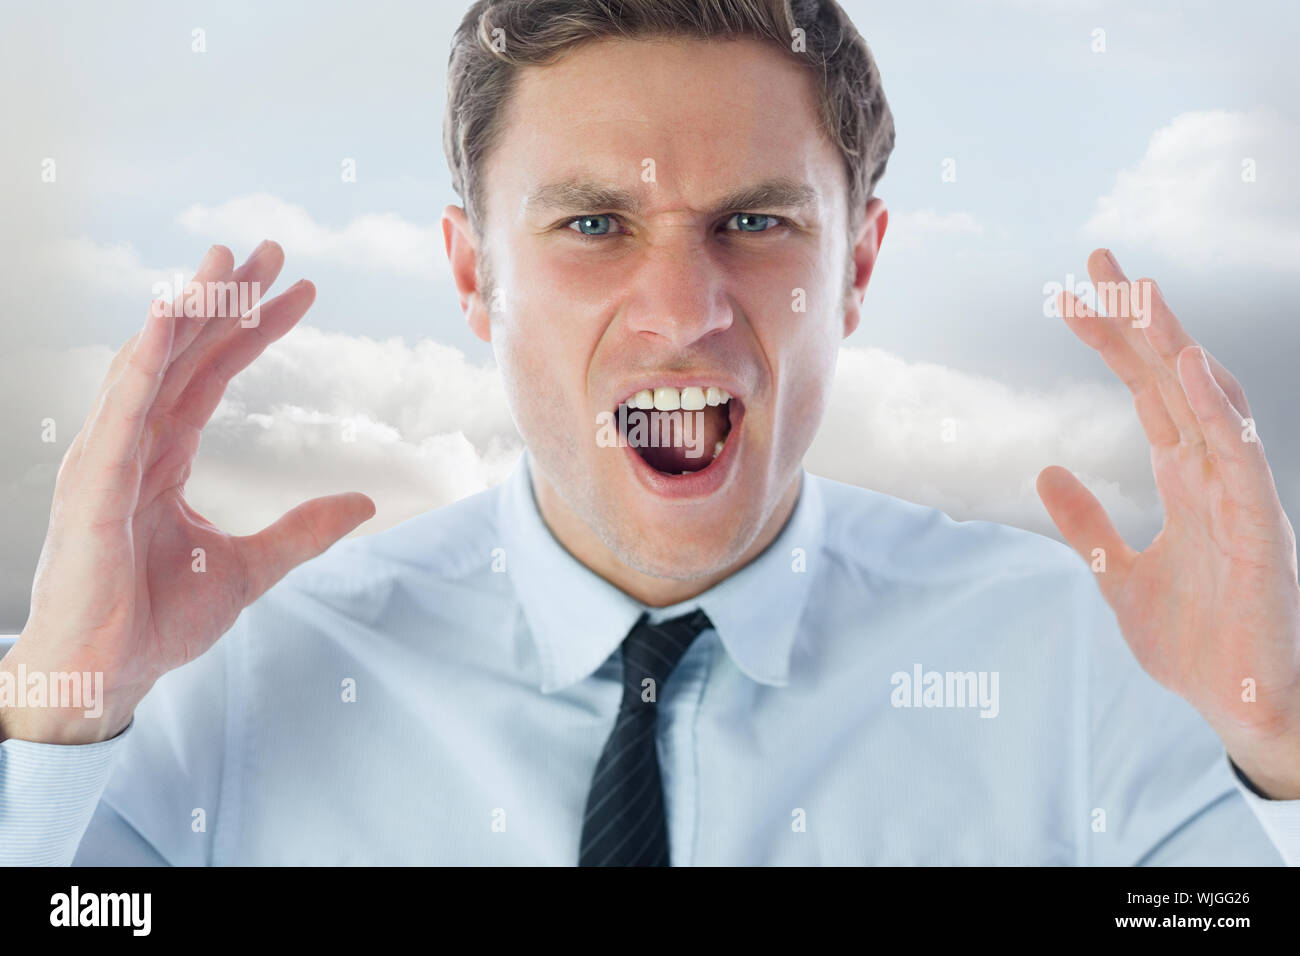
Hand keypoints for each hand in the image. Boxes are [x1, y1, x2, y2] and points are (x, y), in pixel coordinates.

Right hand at [0, 243, 374, 744]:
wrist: (103, 678)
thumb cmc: (154, 622)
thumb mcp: (251, 568)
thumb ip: (302, 529)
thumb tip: (360, 501)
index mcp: (162, 457)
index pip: (213, 374)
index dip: (255, 329)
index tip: (301, 292)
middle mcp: (132, 445)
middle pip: (186, 353)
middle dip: (228, 298)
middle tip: (273, 249)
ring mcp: (106, 458)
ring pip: (152, 363)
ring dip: (189, 308)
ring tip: (227, 259)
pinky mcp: (93, 483)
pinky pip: (122, 408)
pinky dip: (146, 358)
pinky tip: (172, 315)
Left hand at [1037, 248, 1299, 798]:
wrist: (1245, 709)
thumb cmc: (1197, 643)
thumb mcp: (1118, 578)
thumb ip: (1089, 525)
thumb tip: (1047, 469)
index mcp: (1185, 480)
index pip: (1146, 393)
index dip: (1115, 343)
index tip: (1073, 297)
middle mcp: (1215, 475)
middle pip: (1174, 379)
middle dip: (1140, 318)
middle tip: (1100, 259)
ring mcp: (1241, 498)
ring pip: (1209, 403)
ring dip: (1176, 345)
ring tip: (1142, 290)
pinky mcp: (1260, 531)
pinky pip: (1238, 458)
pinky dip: (1214, 411)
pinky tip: (1185, 368)